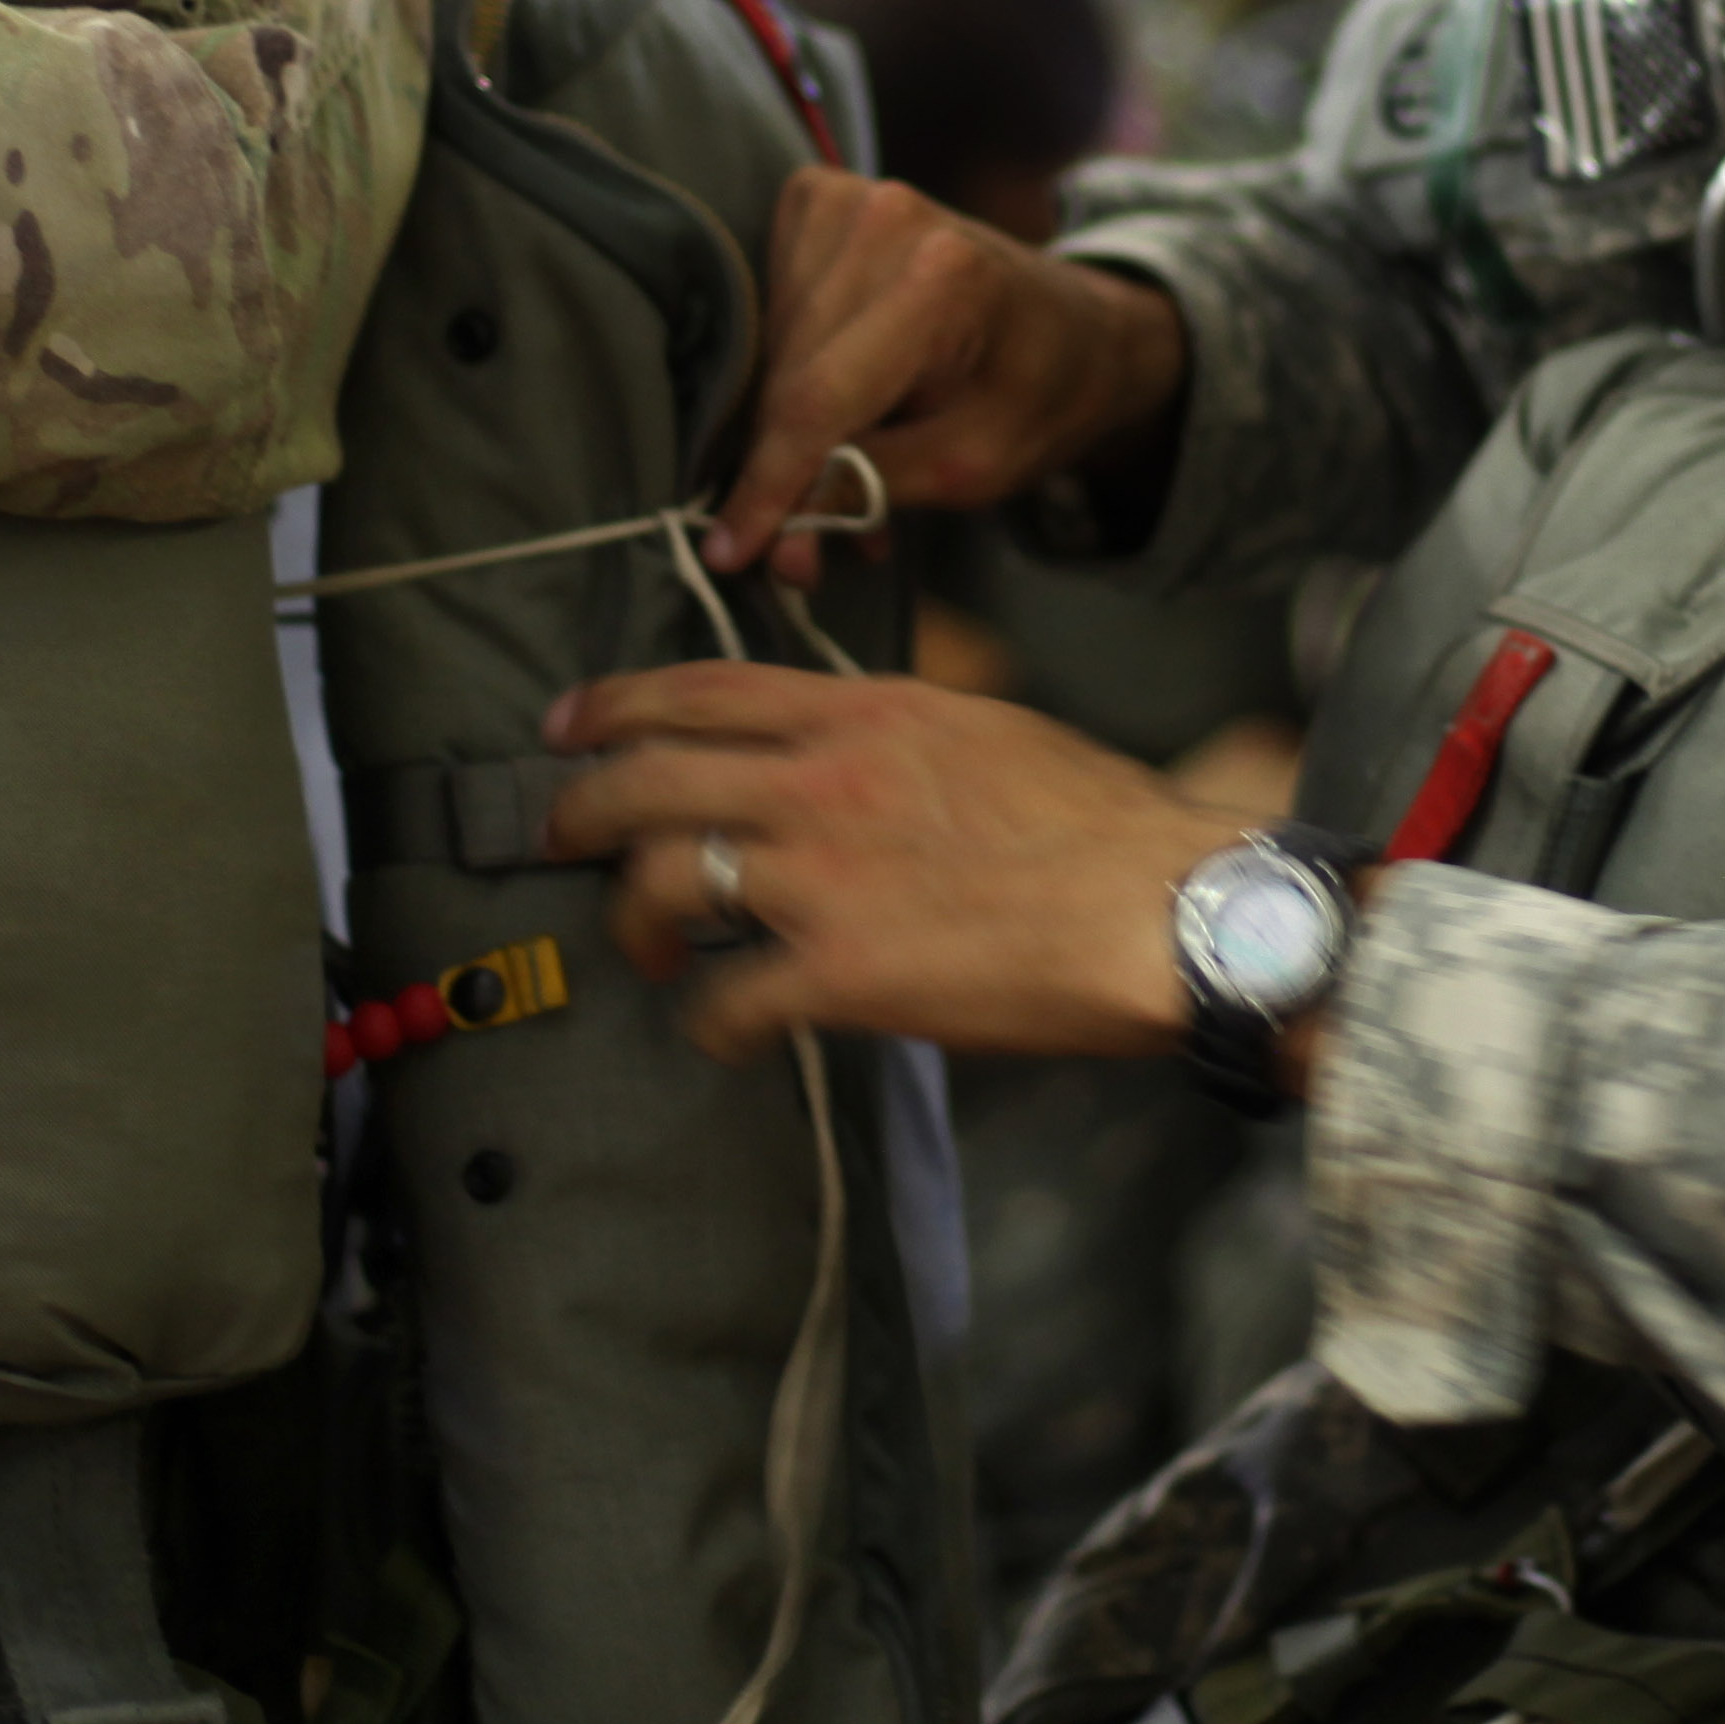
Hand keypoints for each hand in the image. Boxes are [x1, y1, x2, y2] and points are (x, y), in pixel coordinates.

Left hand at [542, 665, 1252, 1064]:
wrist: (1163, 904)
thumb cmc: (1102, 825)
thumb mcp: (986, 729)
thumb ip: (896, 731)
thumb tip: (854, 746)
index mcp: (865, 712)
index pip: (703, 688)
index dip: (615, 704)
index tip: (569, 726)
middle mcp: (823, 780)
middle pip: (646, 779)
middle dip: (580, 812)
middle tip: (561, 837)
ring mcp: (824, 876)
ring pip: (662, 882)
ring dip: (634, 923)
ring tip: (650, 951)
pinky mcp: (840, 973)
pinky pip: (727, 1003)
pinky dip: (711, 1025)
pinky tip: (728, 1035)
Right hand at [709, 168, 1187, 579]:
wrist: (1079, 325)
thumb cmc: (1042, 395)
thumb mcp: (976, 466)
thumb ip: (873, 492)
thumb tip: (778, 545)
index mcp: (946, 278)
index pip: (819, 397)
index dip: (769, 482)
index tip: (731, 550)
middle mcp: (887, 218)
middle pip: (786, 373)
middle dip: (780, 466)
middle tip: (802, 545)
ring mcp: (847, 196)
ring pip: (767, 343)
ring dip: (787, 417)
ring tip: (847, 460)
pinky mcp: (818, 196)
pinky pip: (767, 299)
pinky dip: (788, 360)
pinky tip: (840, 389)